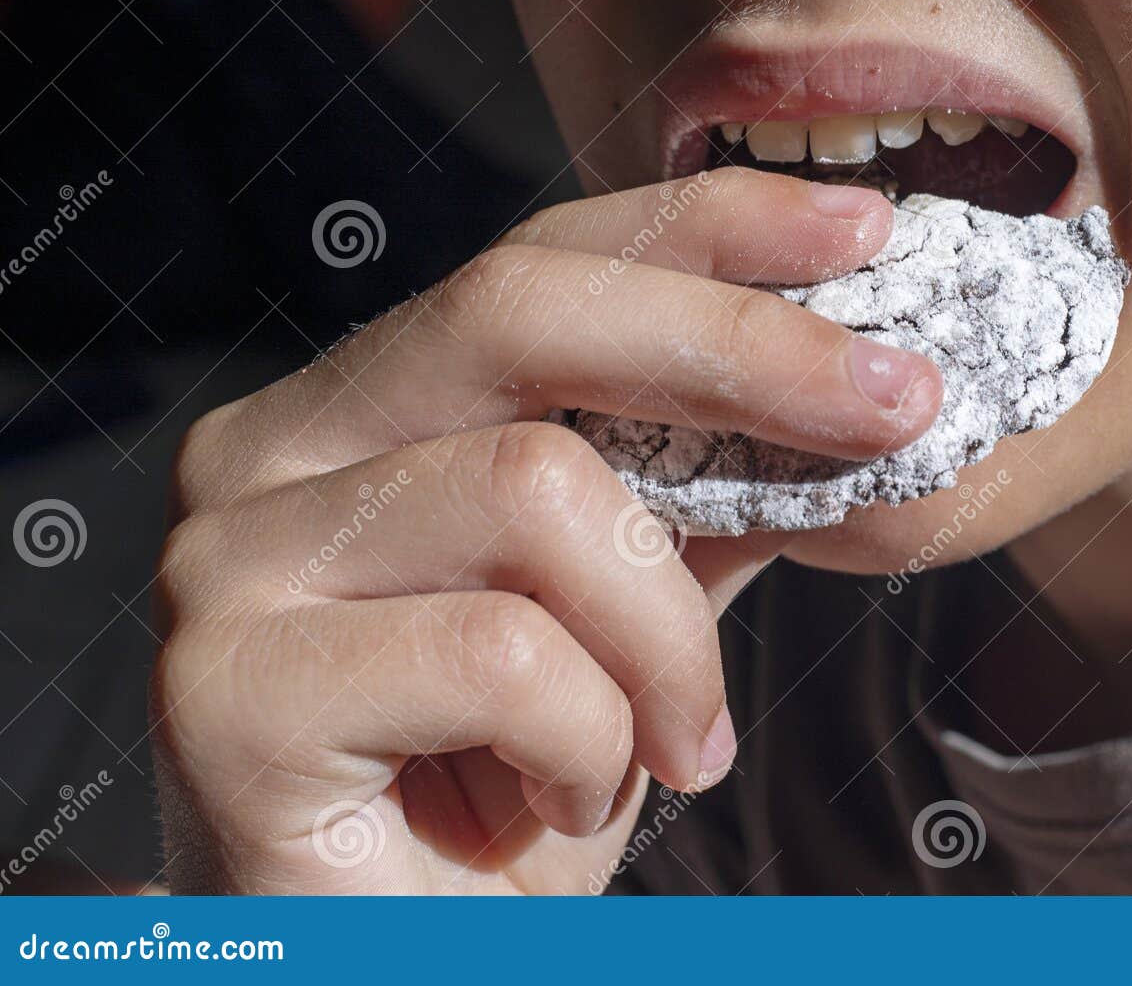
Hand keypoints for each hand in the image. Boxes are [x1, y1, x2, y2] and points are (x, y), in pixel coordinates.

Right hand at [150, 169, 940, 893]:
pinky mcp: (223, 688)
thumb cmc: (510, 785)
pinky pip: (499, 655)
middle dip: (742, 350)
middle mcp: (268, 452)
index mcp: (358, 410)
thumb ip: (702, 490)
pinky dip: (588, 741)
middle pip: (518, 312)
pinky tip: (558, 807)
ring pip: (537, 492)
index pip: (538, 264)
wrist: (398, 959)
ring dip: (665, 642)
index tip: (864, 226)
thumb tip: (851, 376)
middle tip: (901, 402)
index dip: (707, 230)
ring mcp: (229, 561)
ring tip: (678, 744)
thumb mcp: (636, 609)